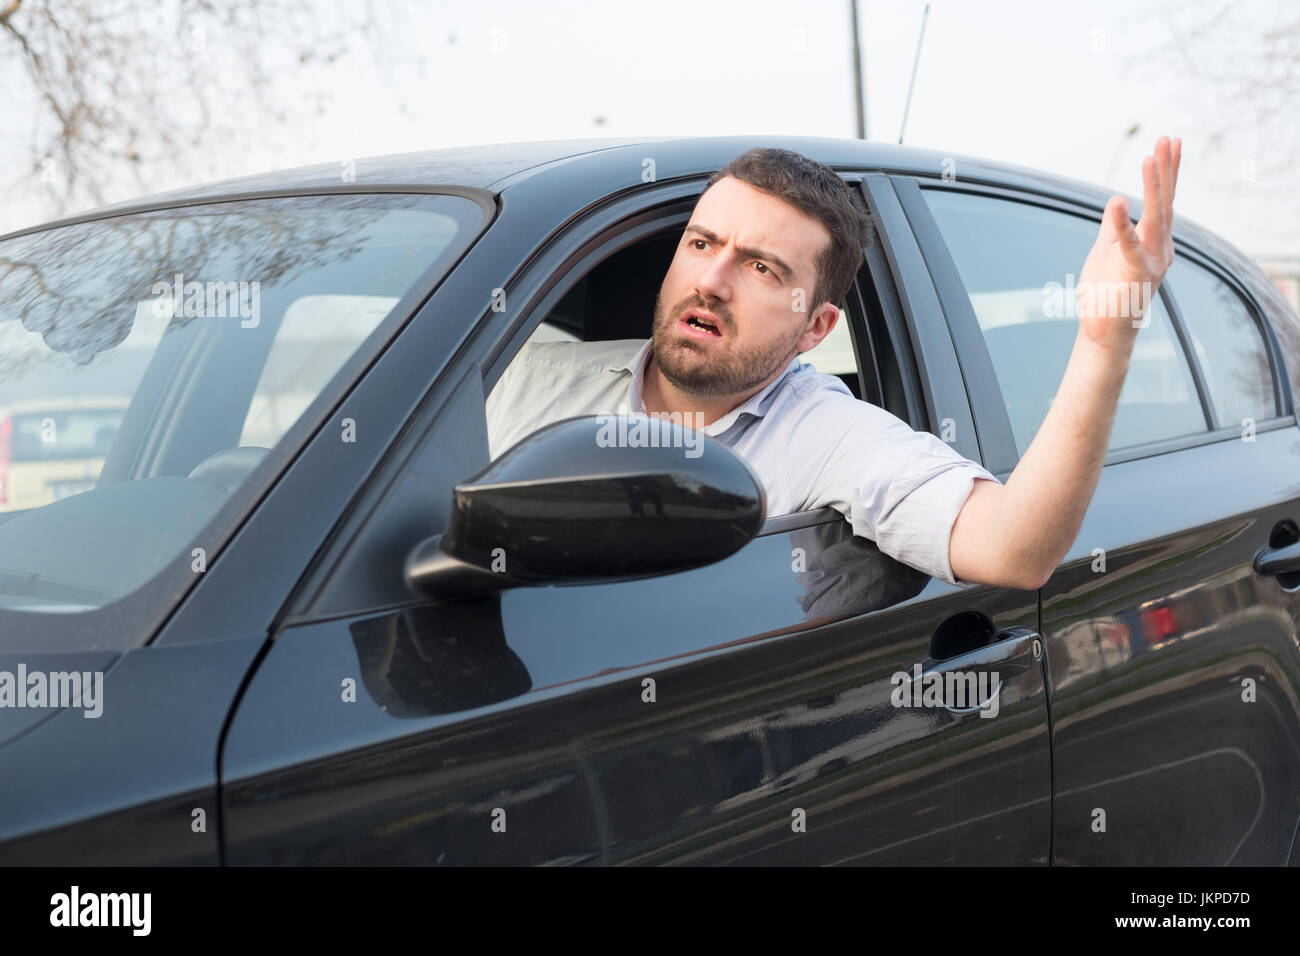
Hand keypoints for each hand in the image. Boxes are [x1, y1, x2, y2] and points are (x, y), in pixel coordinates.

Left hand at [1075, 135, 1180, 353]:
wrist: (1104, 332)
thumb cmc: (1107, 293)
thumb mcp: (1107, 250)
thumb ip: (1113, 226)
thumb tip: (1115, 199)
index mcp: (1155, 242)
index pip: (1163, 201)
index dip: (1166, 172)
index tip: (1170, 143)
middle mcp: (1161, 249)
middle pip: (1166, 202)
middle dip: (1167, 169)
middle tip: (1169, 137)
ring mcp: (1152, 262)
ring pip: (1155, 217)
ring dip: (1153, 186)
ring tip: (1150, 157)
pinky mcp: (1135, 274)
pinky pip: (1128, 245)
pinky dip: (1122, 224)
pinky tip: (1117, 202)